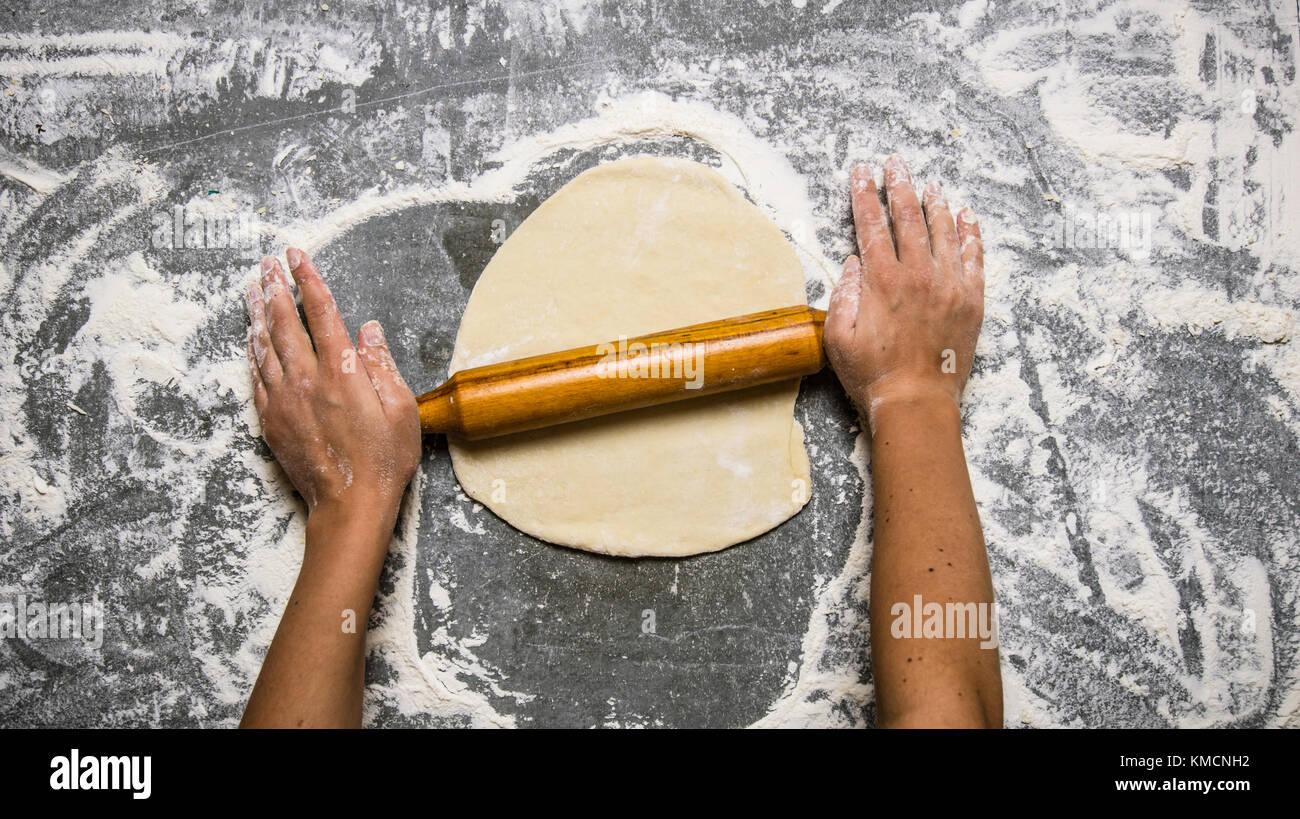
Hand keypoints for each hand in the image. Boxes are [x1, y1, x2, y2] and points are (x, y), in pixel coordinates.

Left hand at [245, 248, 420, 523]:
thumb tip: (368, 330)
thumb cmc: (383, 461)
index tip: (298, 257)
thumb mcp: (402, 409)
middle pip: (285, 322)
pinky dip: (252, 350)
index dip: (308, 279)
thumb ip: (382, 365)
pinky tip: (251, 338)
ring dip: (257, 312)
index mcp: (340, 372)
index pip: (322, 312)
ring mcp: (283, 400)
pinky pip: (256, 375)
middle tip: (266, 264)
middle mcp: (306, 380)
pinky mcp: (271, 420)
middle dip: (275, 287)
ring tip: (252, 288)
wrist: (349, 505)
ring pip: (264, 345)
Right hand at [824, 155, 983, 424]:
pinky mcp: (972, 301)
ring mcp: (949, 285)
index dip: (865, 195)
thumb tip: (855, 262)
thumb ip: (844, 294)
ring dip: (934, 204)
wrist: (916, 402)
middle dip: (899, 186)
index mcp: (882, 281)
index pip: (872, 225)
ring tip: (929, 184)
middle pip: (909, 218)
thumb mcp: (838, 337)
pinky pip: (974, 257)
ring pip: (944, 231)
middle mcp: (918, 275)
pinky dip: (970, 233)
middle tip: (895, 163)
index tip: (862, 173)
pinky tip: (966, 216)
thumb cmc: (872, 375)